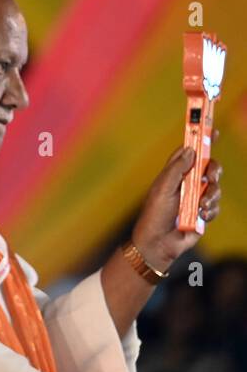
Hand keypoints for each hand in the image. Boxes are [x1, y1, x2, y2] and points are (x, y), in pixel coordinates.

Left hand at [131, 139, 222, 272]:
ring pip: (215, 187)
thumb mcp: (163, 188)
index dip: (200, 140)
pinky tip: (200, 217)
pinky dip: (209, 211)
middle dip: (213, 170)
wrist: (159, 242)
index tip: (211, 129)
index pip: (190, 152)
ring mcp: (196, 197)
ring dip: (210, 196)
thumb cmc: (155, 214)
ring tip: (199, 207)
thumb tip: (191, 150)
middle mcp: (187, 182)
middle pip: (209, 167)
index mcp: (175, 173)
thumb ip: (177, 169)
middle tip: (208, 177)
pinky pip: (216, 205)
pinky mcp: (204, 212)